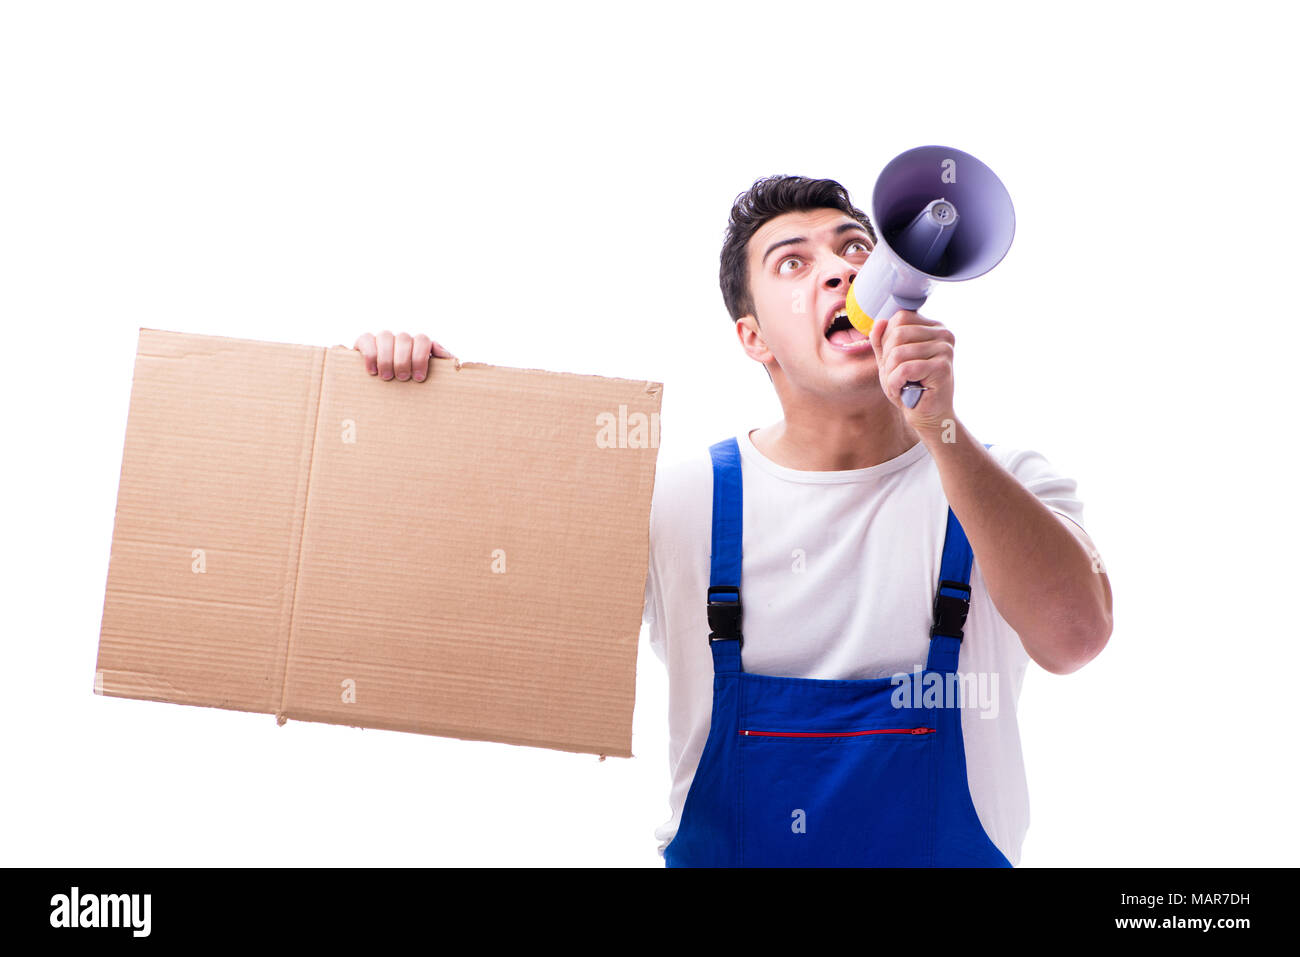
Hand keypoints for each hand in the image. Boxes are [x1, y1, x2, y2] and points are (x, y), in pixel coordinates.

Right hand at [353, 331, 455, 381]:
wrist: (388, 395)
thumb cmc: (415, 386)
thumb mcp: (432, 378)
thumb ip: (443, 367)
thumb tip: (449, 357)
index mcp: (419, 345)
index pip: (423, 340)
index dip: (420, 357)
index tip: (418, 378)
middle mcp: (402, 340)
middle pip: (404, 339)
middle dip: (403, 360)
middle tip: (402, 378)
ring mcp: (383, 339)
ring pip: (386, 336)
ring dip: (387, 358)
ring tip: (387, 377)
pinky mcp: (365, 343)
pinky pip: (366, 339)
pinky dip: (370, 354)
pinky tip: (372, 370)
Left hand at [868, 309, 955, 437]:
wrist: (927, 415)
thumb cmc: (909, 386)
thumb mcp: (889, 360)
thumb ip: (881, 340)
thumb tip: (879, 321)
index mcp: (933, 327)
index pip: (900, 318)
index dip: (887, 339)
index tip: (893, 360)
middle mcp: (943, 334)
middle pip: (897, 333)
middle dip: (887, 359)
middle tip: (893, 376)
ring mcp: (945, 349)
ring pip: (898, 353)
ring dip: (890, 374)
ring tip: (899, 385)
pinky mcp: (942, 367)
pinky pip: (905, 369)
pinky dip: (895, 383)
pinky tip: (902, 391)